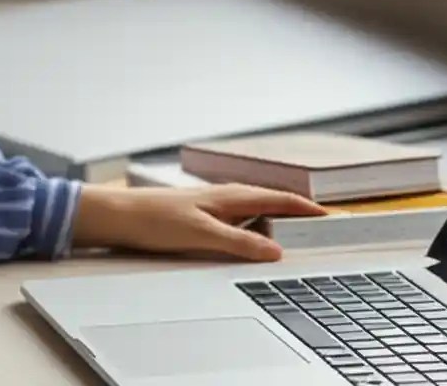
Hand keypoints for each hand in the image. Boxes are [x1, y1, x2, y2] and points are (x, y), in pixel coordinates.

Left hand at [72, 184, 326, 261]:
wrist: (119, 216)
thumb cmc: (156, 220)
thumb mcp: (203, 235)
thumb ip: (240, 243)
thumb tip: (275, 252)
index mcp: (231, 195)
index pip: (280, 199)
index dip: (305, 208)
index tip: (328, 217)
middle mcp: (225, 196)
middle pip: (271, 203)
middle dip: (295, 214)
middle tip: (317, 227)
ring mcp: (214, 204)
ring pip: (254, 212)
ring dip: (273, 222)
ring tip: (290, 236)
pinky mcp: (202, 216)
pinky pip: (238, 221)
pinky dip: (253, 229)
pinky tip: (249, 240)